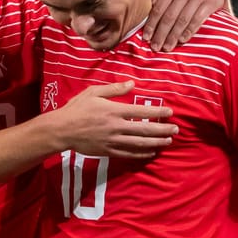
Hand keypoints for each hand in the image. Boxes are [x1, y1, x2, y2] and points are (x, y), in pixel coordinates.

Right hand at [55, 81, 176, 156]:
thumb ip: (114, 89)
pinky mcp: (108, 151)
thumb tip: (132, 83)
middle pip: (145, 130)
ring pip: (140, 143)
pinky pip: (129, 154)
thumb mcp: (93, 92)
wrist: (61, 130)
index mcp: (114, 111)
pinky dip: (142, 154)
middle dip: (162, 130)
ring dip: (156, 142)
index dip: (158, 113)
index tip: (170, 112)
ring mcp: (113, 141)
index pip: (141, 112)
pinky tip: (151, 152)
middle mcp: (116, 127)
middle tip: (175, 129)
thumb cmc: (77, 109)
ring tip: (168, 141)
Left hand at [144, 0, 228, 51]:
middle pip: (169, 16)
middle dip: (160, 34)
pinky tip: (182, 40)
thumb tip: (152, 4)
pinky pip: (197, 20)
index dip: (151, 25)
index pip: (158, 8)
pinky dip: (189, 31)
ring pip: (182, 20)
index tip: (146, 38)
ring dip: (173, 36)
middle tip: (155, 47)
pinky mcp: (210, 2)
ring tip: (167, 47)